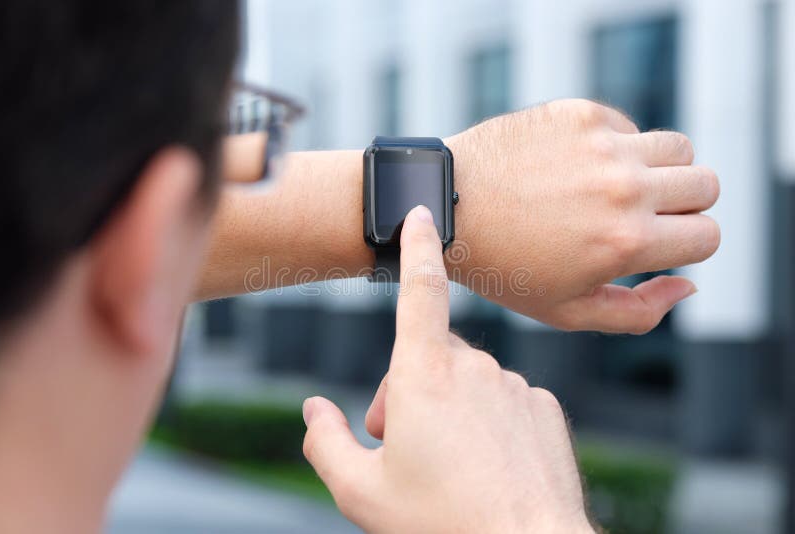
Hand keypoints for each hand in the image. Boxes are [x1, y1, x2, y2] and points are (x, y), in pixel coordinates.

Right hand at [303, 206, 593, 533]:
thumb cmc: (443, 525)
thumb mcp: (361, 492)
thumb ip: (325, 444)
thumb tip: (313, 410)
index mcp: (424, 376)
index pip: (419, 289)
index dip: (416, 246)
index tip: (420, 210)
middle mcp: (475, 369)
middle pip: (427, 356)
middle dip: (406, 390)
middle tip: (400, 445)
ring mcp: (514, 386)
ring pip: (467, 379)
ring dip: (449, 407)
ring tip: (448, 465)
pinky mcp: (543, 408)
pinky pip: (505, 399)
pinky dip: (489, 420)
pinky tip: (487, 464)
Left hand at [444, 99, 719, 333]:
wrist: (448, 206)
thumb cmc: (505, 266)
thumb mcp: (567, 311)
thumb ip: (638, 311)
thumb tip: (688, 286)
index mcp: (625, 242)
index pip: (709, 236)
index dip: (689, 245)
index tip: (660, 244)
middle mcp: (622, 189)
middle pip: (707, 185)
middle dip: (686, 205)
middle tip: (647, 215)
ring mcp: (602, 145)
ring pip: (678, 149)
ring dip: (661, 170)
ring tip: (620, 188)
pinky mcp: (579, 114)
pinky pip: (629, 126)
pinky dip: (617, 146)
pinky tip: (579, 166)